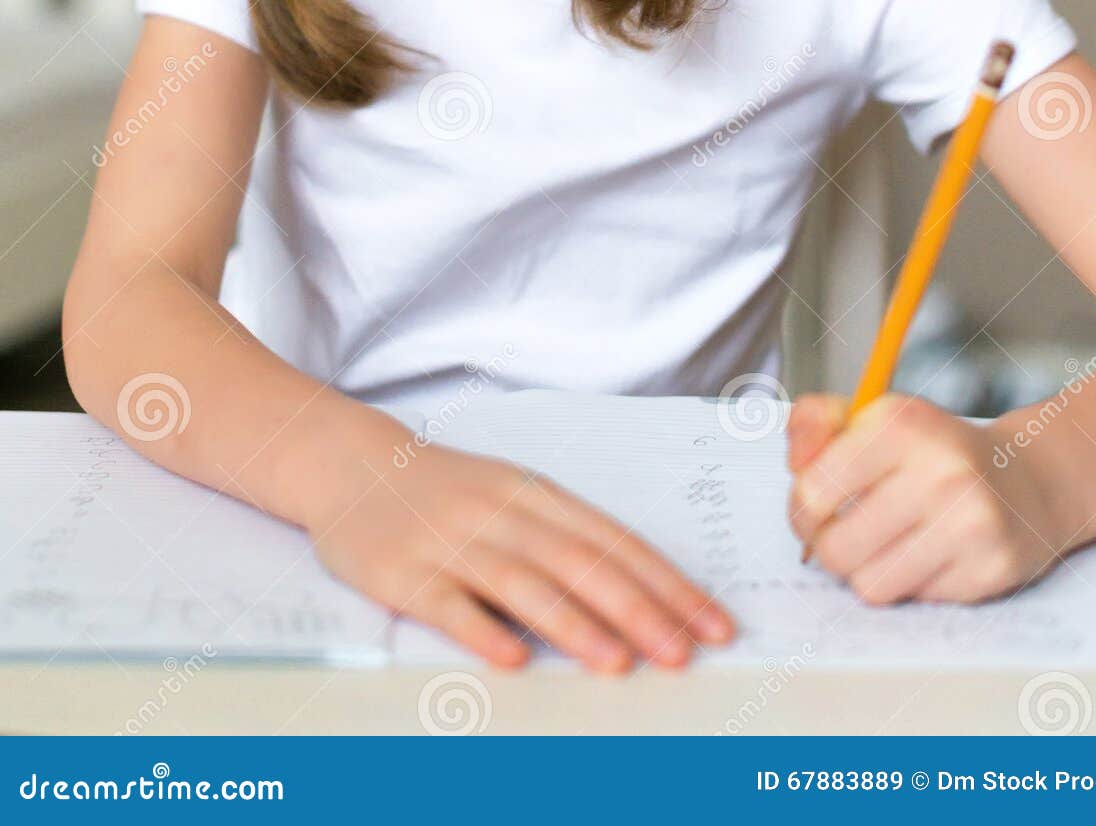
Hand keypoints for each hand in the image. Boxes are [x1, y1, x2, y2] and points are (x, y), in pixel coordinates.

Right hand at [306, 416, 735, 672]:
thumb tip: (642, 596)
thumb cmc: (448, 489)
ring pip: (524, 583)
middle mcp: (503, 514)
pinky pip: (449, 605)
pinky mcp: (404, 573)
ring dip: (574, 623)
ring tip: (618, 662)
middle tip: (684, 651)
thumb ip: (567, 540)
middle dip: (638, 609)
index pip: (616, 541)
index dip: (668, 583)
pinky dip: (483, 631)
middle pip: (580, 562)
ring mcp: (453, 542)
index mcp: (538, 495)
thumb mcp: (513, 497)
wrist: (353, 463)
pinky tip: (514, 658)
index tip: (712, 622)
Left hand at [786, 392, 1062, 603]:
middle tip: (845, 532)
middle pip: (835, 549)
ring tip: (887, 544)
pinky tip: (930, 554)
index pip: (812, 490)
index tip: (816, 505)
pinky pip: (915, 600)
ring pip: (870, 584)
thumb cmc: (932, 451)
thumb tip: (795, 462)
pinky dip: (912, 583)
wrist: (1026, 479)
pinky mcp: (989, 569)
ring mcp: (969, 524)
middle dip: (829, 547)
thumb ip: (815, 423)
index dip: (803, 507)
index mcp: (900, 423)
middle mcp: (939, 471)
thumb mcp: (872, 417)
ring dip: (868, 570)